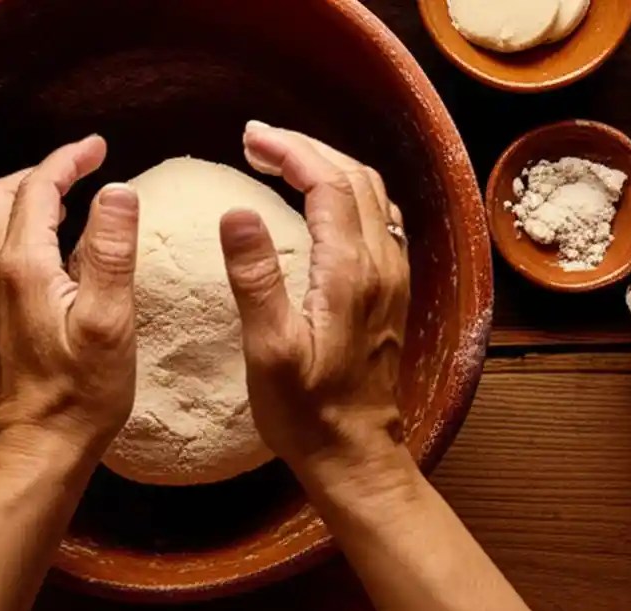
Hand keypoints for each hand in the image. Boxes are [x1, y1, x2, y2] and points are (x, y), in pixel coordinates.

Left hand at [0, 135, 139, 456]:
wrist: (41, 446)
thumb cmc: (82, 393)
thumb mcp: (109, 321)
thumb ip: (110, 252)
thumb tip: (119, 192)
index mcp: (22, 266)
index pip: (38, 189)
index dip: (69, 160)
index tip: (100, 147)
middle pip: (4, 194)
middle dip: (44, 171)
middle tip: (86, 164)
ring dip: (33, 197)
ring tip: (77, 194)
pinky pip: (2, 248)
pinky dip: (28, 226)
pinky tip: (61, 243)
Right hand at [218, 122, 411, 489]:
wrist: (355, 454)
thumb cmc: (305, 411)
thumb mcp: (269, 350)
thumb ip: (255, 279)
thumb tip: (238, 212)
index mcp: (350, 272)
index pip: (327, 184)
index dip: (290, 150)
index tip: (249, 137)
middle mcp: (381, 266)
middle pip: (355, 178)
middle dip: (307, 149)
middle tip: (257, 141)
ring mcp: (392, 278)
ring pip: (372, 196)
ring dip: (329, 167)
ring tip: (282, 161)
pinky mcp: (391, 293)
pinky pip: (378, 220)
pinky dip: (347, 194)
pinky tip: (321, 203)